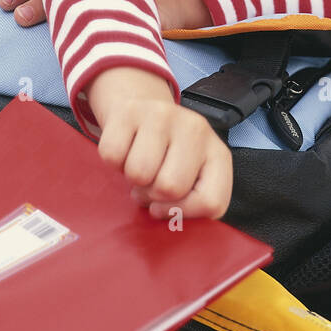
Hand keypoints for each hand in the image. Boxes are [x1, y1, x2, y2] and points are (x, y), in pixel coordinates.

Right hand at [87, 67, 232, 220]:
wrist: (143, 107)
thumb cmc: (168, 154)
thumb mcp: (192, 177)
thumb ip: (192, 203)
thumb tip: (172, 223)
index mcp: (218, 154)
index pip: (211, 202)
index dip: (183, 213)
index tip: (167, 207)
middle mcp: (196, 129)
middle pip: (170, 188)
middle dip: (152, 194)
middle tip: (150, 181)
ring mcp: (163, 116)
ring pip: (139, 173)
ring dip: (133, 178)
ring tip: (139, 165)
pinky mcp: (130, 111)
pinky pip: (112, 156)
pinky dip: (114, 162)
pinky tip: (126, 149)